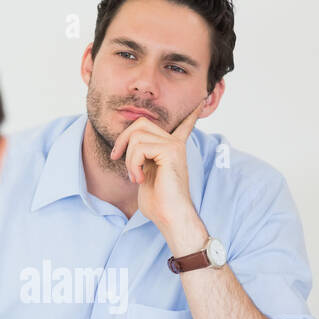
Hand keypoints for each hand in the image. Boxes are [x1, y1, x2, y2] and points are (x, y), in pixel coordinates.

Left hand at [109, 99, 204, 236]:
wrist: (170, 216)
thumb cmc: (158, 203)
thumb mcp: (145, 175)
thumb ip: (141, 158)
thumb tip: (129, 146)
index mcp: (172, 149)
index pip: (182, 125)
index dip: (191, 114)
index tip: (201, 102)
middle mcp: (175, 143)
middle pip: (140, 123)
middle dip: (122, 139)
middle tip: (116, 157)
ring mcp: (174, 145)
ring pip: (136, 135)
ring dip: (128, 159)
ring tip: (136, 176)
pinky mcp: (171, 150)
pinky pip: (140, 147)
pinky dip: (133, 164)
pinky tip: (140, 179)